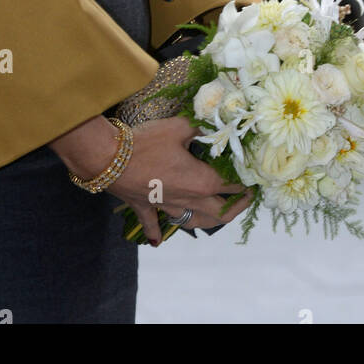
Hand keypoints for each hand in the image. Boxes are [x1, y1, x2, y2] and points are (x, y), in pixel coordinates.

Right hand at [107, 116, 253, 242]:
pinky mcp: (147, 208)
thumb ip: (200, 126)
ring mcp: (167, 207)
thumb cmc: (147, 143)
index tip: (254, 175)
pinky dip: (157, 232)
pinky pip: (153, 225)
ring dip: (208, 221)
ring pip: (194, 222)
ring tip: (217, 214)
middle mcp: (189, 200)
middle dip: (237, 206)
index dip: (245, 180)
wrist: (109, 159)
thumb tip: (215, 123)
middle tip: (246, 197)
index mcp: (202, 182)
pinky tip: (158, 241)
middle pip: (220, 213)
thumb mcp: (179, 126)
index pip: (232, 185)